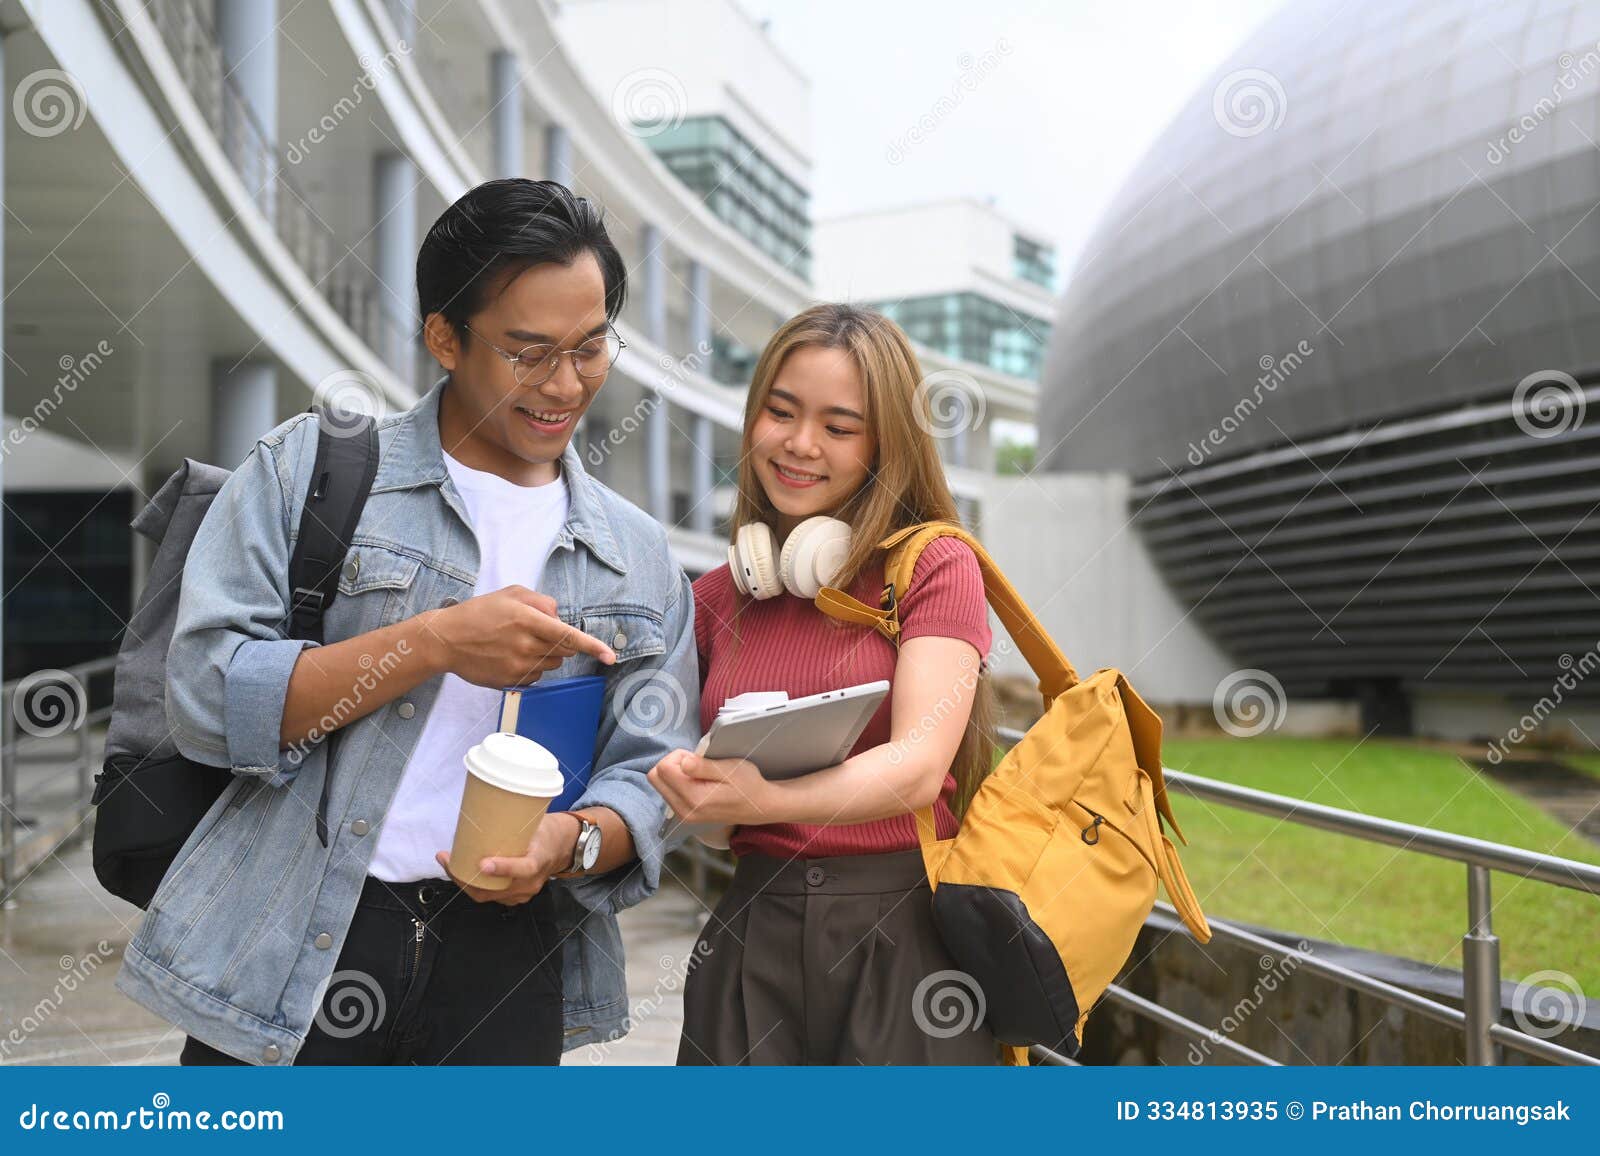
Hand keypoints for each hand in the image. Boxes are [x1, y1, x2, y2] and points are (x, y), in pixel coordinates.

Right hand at [421, 585, 614, 687]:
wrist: (446, 640)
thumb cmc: (480, 613)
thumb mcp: (511, 594)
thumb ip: (541, 601)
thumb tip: (559, 617)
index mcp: (526, 620)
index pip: (568, 635)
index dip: (592, 646)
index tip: (610, 657)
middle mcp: (524, 645)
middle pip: (564, 651)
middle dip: (560, 642)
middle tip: (537, 632)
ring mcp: (517, 666)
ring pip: (552, 664)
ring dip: (546, 654)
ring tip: (519, 643)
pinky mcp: (511, 681)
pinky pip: (537, 676)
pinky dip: (532, 667)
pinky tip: (510, 656)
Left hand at [435, 812, 579, 904]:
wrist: (563, 848)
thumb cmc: (547, 832)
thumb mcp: (536, 822)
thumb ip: (513, 822)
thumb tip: (483, 805)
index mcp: (540, 860)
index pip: (524, 868)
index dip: (503, 868)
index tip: (482, 863)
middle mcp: (531, 882)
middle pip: (494, 890)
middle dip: (465, 878)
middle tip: (447, 859)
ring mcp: (523, 893)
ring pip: (488, 895)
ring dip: (464, 882)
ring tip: (449, 864)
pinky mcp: (515, 897)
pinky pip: (491, 896)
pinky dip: (474, 886)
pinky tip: (462, 873)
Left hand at [648, 749, 777, 825]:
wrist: (759, 806)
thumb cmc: (748, 785)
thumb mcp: (731, 769)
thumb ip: (704, 767)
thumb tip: (682, 763)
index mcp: (694, 798)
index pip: (663, 768)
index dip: (678, 756)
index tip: (696, 757)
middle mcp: (684, 810)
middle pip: (656, 777)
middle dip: (672, 763)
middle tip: (696, 762)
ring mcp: (683, 815)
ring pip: (660, 784)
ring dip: (675, 773)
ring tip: (699, 772)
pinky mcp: (684, 815)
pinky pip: (668, 792)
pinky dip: (678, 782)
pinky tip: (697, 781)